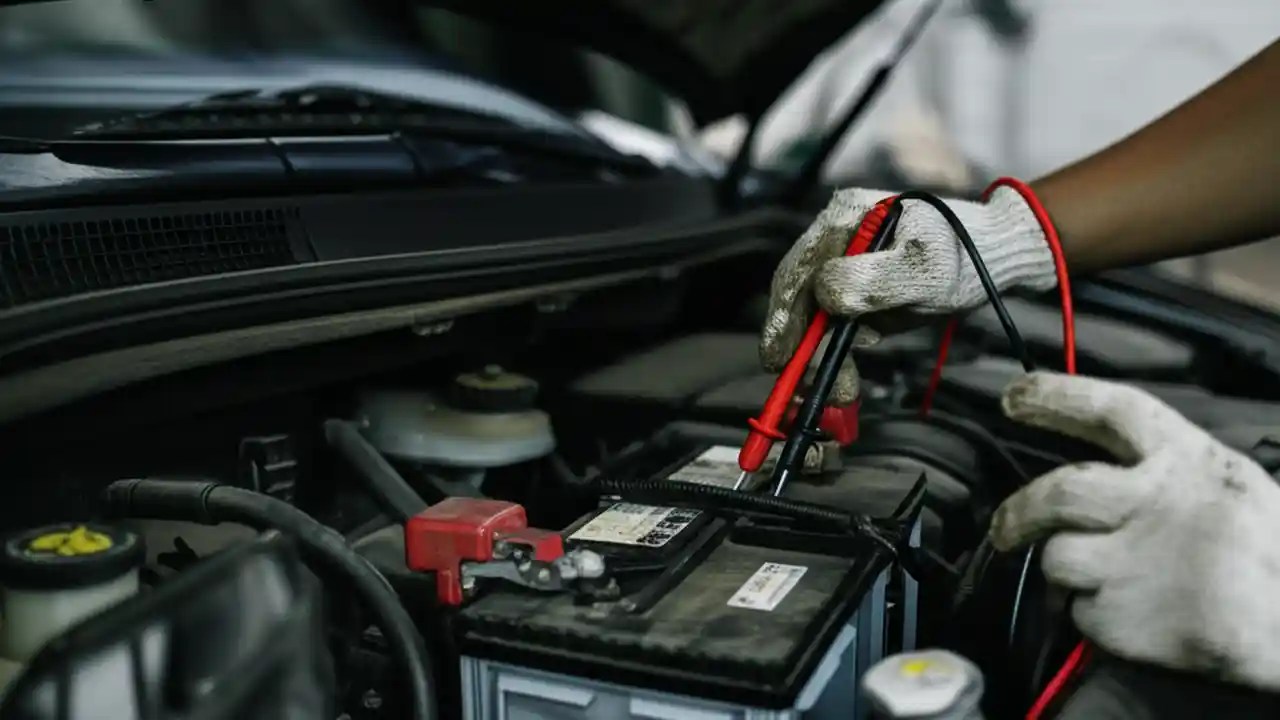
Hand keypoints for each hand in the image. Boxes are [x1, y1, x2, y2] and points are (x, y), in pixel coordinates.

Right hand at [760, 187, 1054, 403]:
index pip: (796, 273)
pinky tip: (853, 374)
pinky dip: (838, 355)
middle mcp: (833, 239)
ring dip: (822, 359)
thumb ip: (873, 281)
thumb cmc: (965, 258)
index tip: (778, 361)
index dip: (781, 319)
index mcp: (842, 219)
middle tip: (812, 390)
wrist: (996, 260)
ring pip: (814, 319)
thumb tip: (824, 297)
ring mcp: (843, 266)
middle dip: (802, 349)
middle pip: (798, 299)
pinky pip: (834, 328)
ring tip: (844, 392)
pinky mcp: (857, 292)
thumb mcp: (924, 270)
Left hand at [991, 372, 1279, 690]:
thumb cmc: (1270, 556)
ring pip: (1058, 555)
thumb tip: (1093, 471)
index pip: (1109, 409)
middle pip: (1059, 491)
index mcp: (1188, 460)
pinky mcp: (1125, 617)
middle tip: (1004, 525)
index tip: (1013, 396)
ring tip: (1099, 580)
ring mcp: (1136, 561)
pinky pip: (1080, 611)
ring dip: (1065, 569)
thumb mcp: (1231, 486)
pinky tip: (1133, 616)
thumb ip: (1163, 470)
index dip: (1056, 397)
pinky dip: (1093, 616)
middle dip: (1019, 510)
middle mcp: (1155, 503)